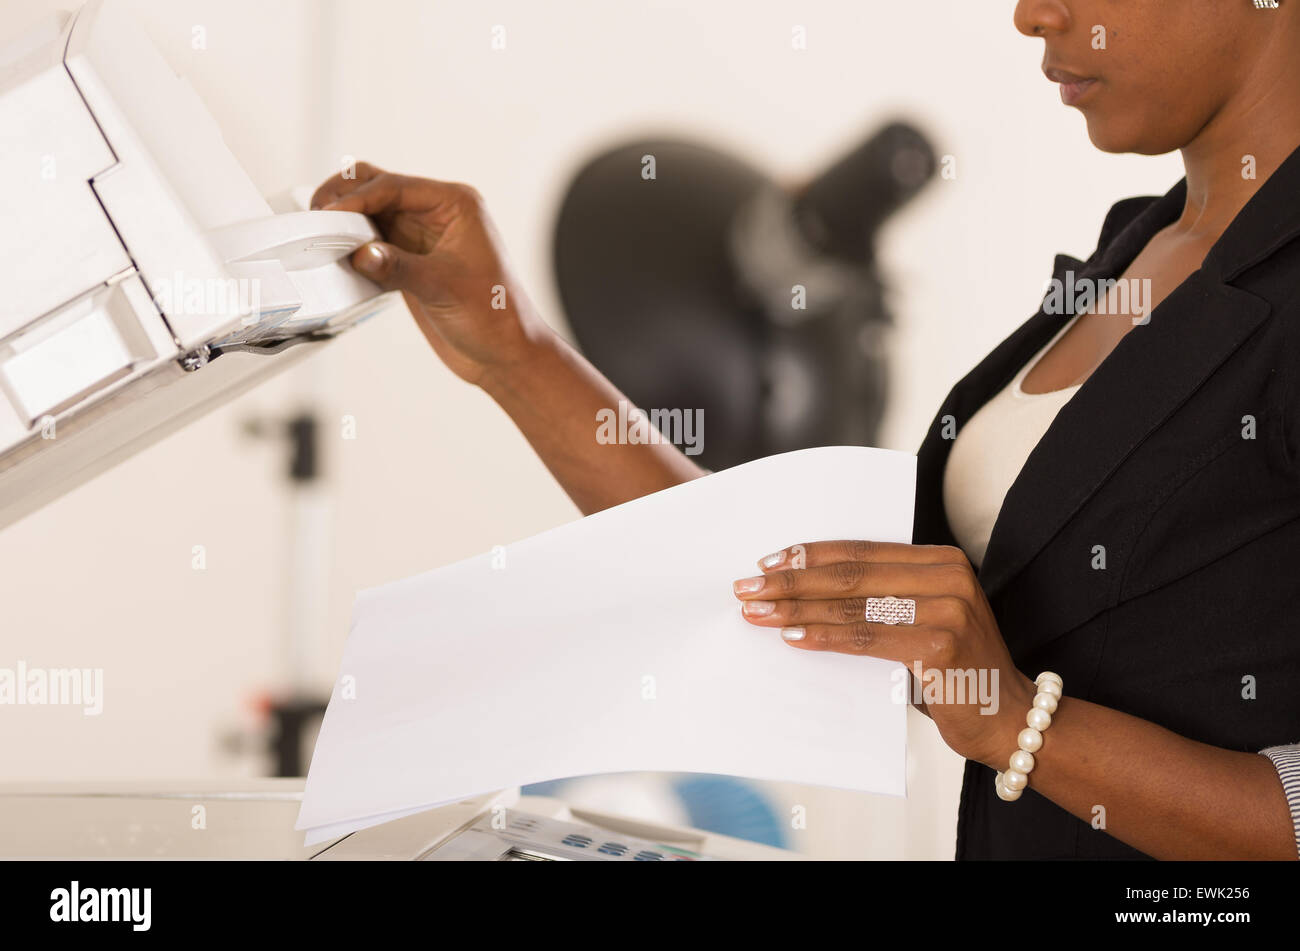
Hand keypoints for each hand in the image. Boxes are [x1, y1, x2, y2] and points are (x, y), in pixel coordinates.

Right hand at [311, 162, 550, 385]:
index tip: (329, 214)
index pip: (395, 187)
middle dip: (345, 199)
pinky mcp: (409, 260)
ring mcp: (421, 236)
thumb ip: (399, 268)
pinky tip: (336, 258)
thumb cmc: (495, 317)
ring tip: (320, 238)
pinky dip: (351, 247)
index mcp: (456, 205)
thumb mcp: (444, 289)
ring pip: (370, 214)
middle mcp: (437, 214)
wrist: (503, 355)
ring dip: (345, 223)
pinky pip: (371, 242)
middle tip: (316, 218)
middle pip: (378, 188)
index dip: (358, 198)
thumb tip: (360, 252)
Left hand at [732, 540, 1035, 768]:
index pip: (862, 549)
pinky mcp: (941, 646)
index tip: (768, 562)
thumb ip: (879, 600)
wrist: (1006, 719)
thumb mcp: (920, 620)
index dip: (810, 554)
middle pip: (851, 573)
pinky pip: (866, 638)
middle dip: (793, 581)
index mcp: (941, 560)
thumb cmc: (951, 672)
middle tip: (747, 588)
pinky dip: (825, 637)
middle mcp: (948, 576)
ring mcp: (948, 609)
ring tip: (757, 613)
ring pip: (854, 604)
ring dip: (797, 609)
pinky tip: (792, 637)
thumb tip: (802, 593)